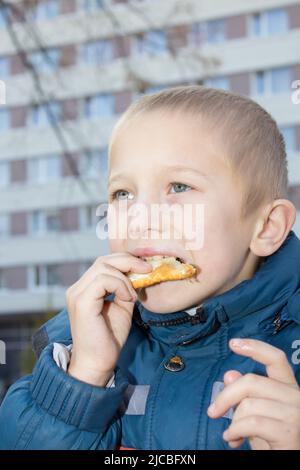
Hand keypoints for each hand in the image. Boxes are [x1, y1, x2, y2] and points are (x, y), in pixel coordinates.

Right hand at [66, 253, 151, 385]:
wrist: (98, 363)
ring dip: (124, 278)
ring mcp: (77, 294)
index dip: (126, 261)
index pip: (104, 263)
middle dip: (128, 262)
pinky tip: (127, 298)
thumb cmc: (109, 338)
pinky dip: (119, 285)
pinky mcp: (81, 302)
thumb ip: (125, 289)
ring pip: (103, 267)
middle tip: (148, 269)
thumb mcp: (122, 306)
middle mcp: (77, 288)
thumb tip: (139, 273)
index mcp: (85, 288)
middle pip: (103, 260)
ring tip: (133, 296)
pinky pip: (102, 280)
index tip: (146, 268)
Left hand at [207, 338, 299, 449]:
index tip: (233, 343)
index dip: (255, 347)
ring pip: (248, 405)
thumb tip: (230, 374)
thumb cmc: (272, 440)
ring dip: (233, 421)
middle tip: (213, 412)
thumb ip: (246, 394)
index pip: (275, 359)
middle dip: (226, 397)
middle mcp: (296, 397)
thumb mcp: (256, 414)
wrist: (286, 462)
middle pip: (251, 381)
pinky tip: (232, 439)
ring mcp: (295, 413)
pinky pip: (251, 423)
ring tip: (232, 434)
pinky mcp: (289, 431)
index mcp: (288, 388)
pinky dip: (235, 431)